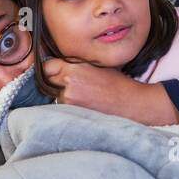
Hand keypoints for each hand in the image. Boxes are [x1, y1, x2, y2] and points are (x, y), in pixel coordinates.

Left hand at [41, 58, 178, 124]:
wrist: (130, 103)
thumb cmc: (116, 84)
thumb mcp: (96, 66)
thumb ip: (75, 65)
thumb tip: (59, 65)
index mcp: (74, 69)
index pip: (47, 66)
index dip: (51, 68)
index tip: (54, 70)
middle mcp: (69, 84)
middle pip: (48, 81)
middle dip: (55, 81)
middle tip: (70, 83)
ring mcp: (69, 100)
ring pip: (55, 95)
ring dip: (62, 94)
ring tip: (83, 95)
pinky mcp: (73, 112)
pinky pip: (63, 106)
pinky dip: (69, 105)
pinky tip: (84, 103)